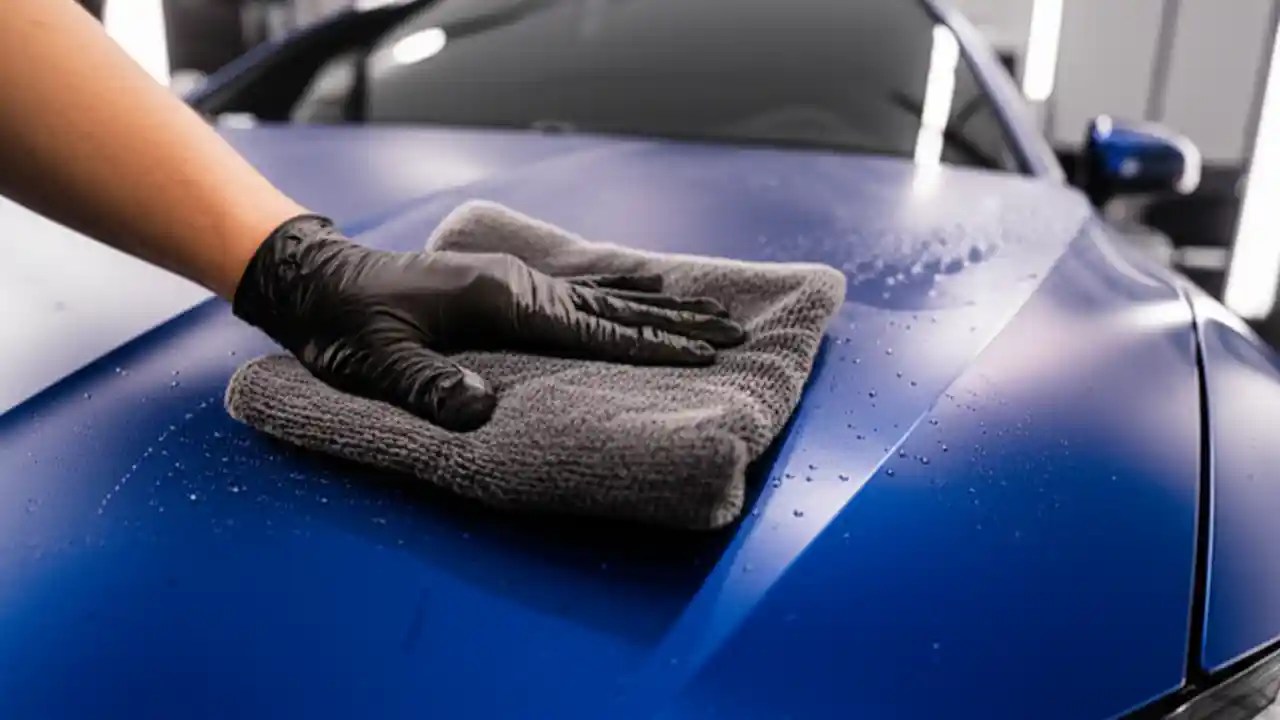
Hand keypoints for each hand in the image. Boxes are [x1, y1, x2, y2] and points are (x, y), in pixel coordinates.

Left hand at [233, 215, 744, 430]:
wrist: (318, 282)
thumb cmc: (347, 328)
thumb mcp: (376, 364)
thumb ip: (425, 386)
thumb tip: (481, 411)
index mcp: (499, 300)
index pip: (591, 331)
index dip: (649, 346)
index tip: (705, 355)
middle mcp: (517, 283)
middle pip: (614, 309)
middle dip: (676, 324)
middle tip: (734, 331)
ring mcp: (513, 279)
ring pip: (603, 296)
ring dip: (658, 308)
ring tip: (708, 311)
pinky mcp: (504, 283)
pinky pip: (578, 289)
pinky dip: (620, 292)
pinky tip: (645, 290)